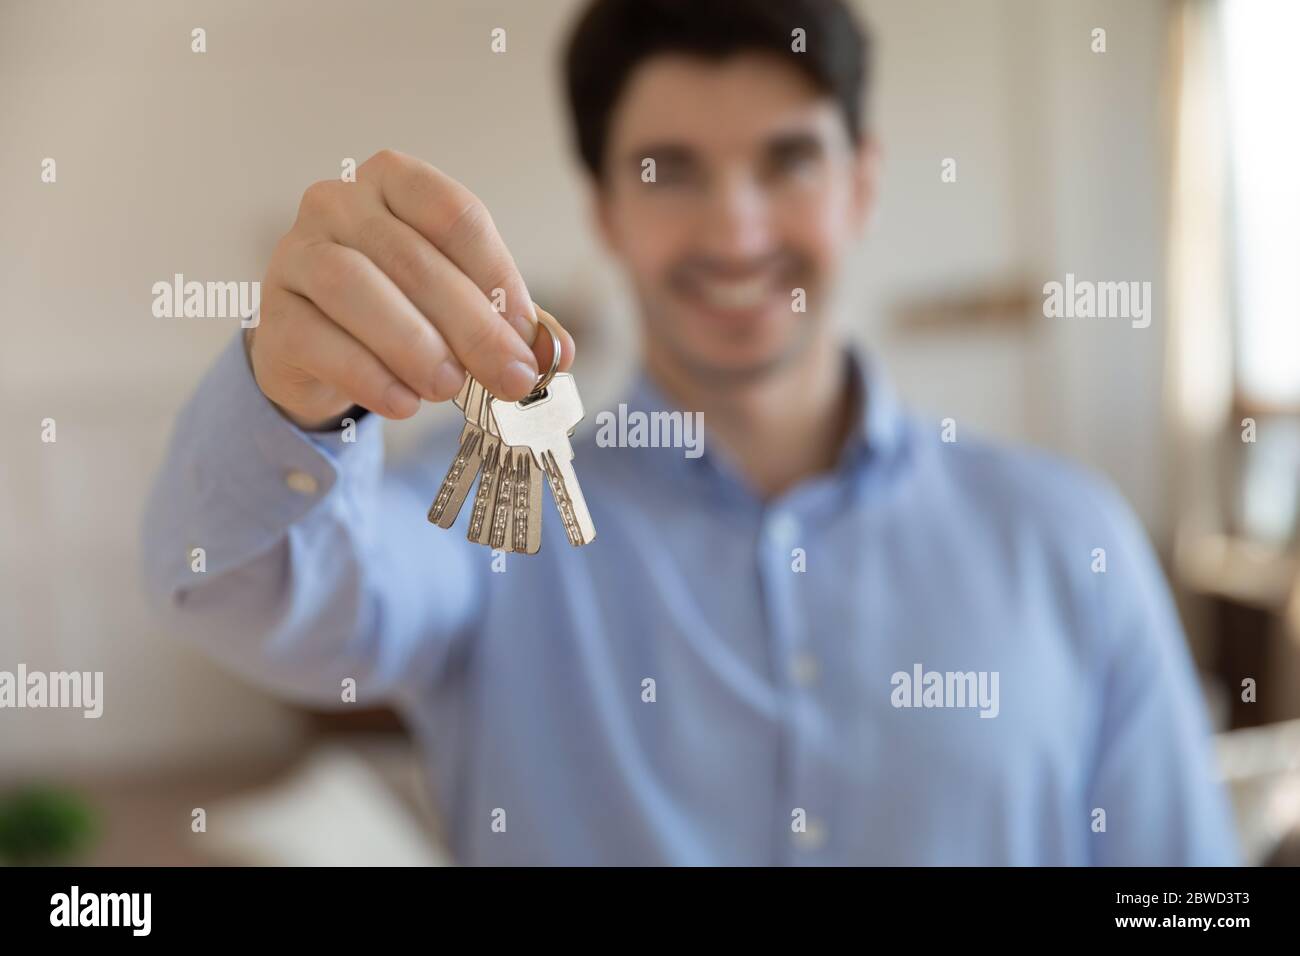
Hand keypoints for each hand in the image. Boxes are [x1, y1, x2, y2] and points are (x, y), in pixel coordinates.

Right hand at [249, 150, 575, 429]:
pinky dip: (368, 375)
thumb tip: (558, 353)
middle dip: (470, 325)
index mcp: (395, 182)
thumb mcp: (461, 307)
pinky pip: (318, 339)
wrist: (320, 349)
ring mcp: (296, 254)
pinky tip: (404, 403)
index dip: (497, 275)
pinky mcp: (274, 314)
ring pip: (352, 286)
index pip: (454, 214)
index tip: (526, 333)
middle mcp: (337, 202)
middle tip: (509, 378)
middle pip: (411, 256)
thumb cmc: (402, 310)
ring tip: (448, 388)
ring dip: (412, 342)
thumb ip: (508, 322)